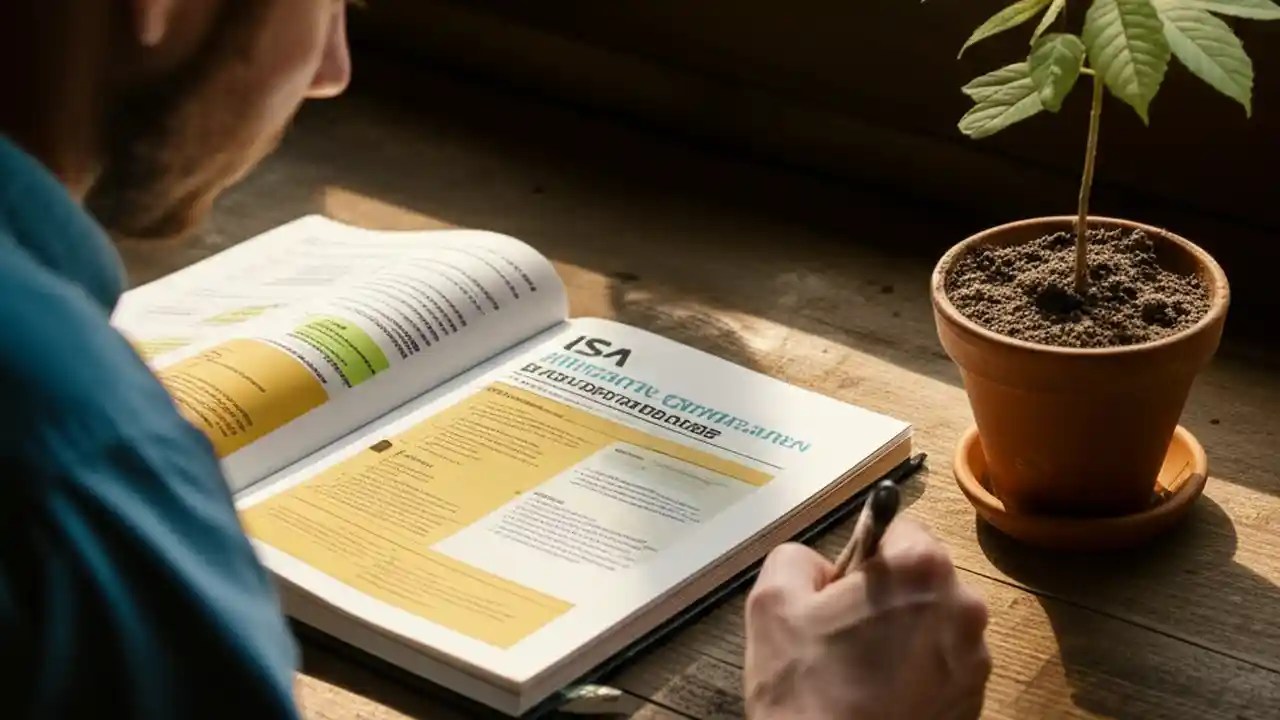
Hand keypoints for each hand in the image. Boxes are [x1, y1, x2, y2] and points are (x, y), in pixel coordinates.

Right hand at [743, 517, 990, 719]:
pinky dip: (917, 672)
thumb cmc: (804, 686)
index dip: (863, 557)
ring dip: (904, 634)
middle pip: (921, 578)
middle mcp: (964, 606)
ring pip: (933, 622)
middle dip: (887, 595)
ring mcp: (976, 658)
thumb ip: (798, 557)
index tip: (839, 591)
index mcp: (921, 569)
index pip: (898, 529)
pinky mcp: (975, 699)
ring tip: (860, 670)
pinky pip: (942, 664)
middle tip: (843, 633)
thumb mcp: (772, 600)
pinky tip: (880, 694)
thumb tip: (821, 568)